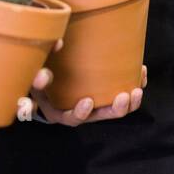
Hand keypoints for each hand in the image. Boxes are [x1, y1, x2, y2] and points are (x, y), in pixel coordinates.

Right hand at [24, 65, 147, 126]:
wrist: (45, 72)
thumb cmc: (37, 76)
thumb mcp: (32, 76)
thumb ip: (37, 73)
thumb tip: (53, 55)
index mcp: (60, 111)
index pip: (72, 118)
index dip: (80, 113)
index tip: (87, 101)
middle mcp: (80, 110)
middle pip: (101, 116)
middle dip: (115, 110)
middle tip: (124, 96)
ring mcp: (94, 103)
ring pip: (115, 108)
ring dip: (129, 102)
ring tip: (137, 89)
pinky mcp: (104, 92)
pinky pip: (122, 93)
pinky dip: (133, 83)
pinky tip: (141, 70)